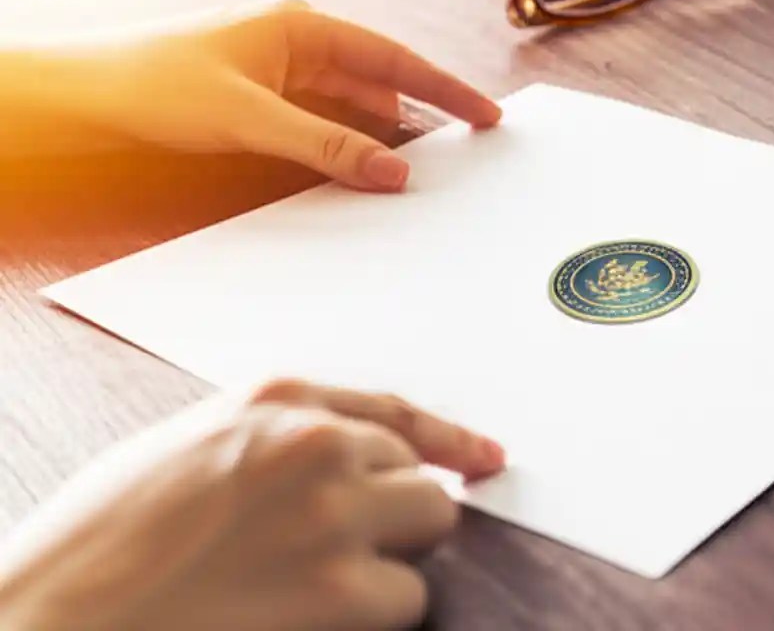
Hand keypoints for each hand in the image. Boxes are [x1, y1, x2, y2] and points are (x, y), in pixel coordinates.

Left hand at [0, 0, 500, 190]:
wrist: (88, 92)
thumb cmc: (157, 84)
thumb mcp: (252, 119)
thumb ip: (328, 147)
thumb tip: (393, 171)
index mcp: (302, 27)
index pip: (394, 58)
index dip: (446, 88)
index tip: (486, 115)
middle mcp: (299, 41)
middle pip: (381, 81)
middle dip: (421, 117)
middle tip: (464, 155)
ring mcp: (282, 68)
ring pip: (354, 104)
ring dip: (382, 135)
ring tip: (419, 171)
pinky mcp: (267, 95)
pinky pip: (326, 119)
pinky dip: (349, 143)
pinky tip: (363, 169)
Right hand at [0, 380, 505, 630]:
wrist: (53, 618)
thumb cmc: (100, 544)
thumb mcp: (186, 449)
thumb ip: (270, 440)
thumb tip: (342, 459)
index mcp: (272, 398)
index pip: (394, 410)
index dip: (448, 438)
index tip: (485, 457)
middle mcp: (315, 442)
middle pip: (419, 474)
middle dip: (394, 514)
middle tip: (339, 550)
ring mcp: (334, 511)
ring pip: (429, 528)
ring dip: (392, 560)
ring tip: (314, 584)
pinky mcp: (343, 587)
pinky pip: (409, 598)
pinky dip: (377, 614)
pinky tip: (312, 617)